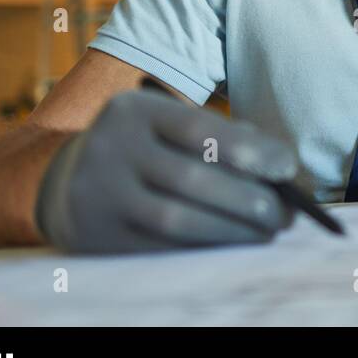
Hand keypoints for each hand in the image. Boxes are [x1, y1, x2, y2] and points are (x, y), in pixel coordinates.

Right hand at [34, 87, 297, 251]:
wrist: (69, 181)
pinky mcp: (97, 235)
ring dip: (231, 229)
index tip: (287, 169)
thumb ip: (221, 136)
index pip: (199, 129)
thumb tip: (280, 168)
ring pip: (176, 219)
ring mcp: (98, 193)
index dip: (250, 150)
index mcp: (134, 110)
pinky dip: (204, 248)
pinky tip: (230, 244)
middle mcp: (110, 146)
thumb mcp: (169, 127)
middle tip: (284, 214)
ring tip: (265, 232)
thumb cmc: (146, 149)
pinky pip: (160, 248)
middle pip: (192, 178)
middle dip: (248, 199)